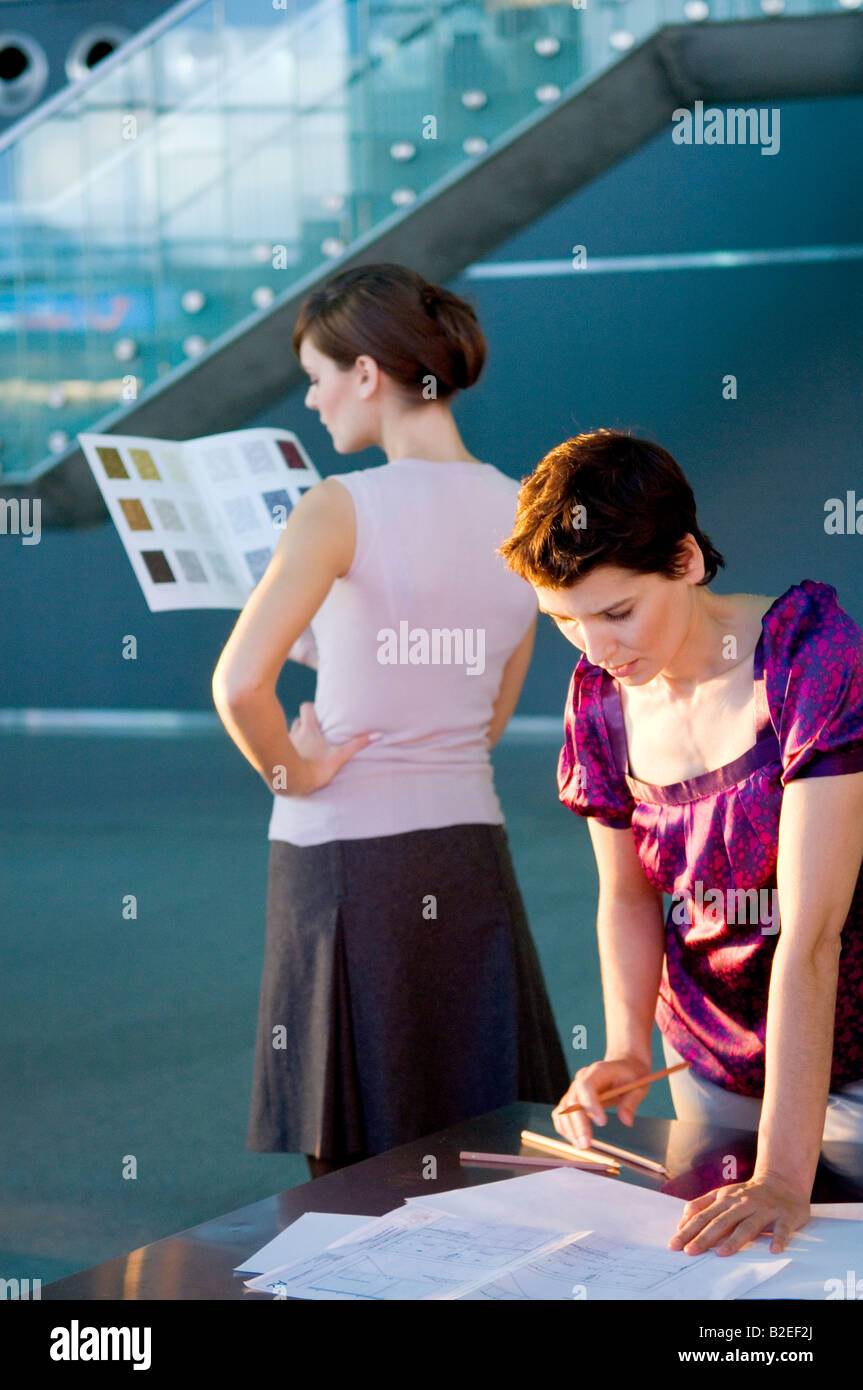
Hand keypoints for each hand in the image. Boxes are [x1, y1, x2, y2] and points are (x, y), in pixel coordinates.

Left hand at [288, 702, 379, 792]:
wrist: (291, 782)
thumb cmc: (315, 768)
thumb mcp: (339, 756)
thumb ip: (357, 745)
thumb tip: (377, 735)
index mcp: (308, 729)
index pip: (306, 707)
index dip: (312, 708)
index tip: (319, 714)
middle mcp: (295, 733)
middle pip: (297, 720)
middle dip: (304, 723)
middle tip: (314, 730)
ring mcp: (285, 744)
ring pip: (289, 733)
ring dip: (296, 736)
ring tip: (305, 745)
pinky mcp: (277, 755)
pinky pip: (283, 748)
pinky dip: (287, 749)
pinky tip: (293, 758)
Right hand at [552, 1055, 651, 1148]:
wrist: (623, 1067)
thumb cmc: (630, 1076)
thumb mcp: (638, 1086)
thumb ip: (631, 1102)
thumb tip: (626, 1121)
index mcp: (598, 1070)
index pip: (586, 1085)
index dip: (590, 1104)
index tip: (602, 1123)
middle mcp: (582, 1078)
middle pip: (572, 1100)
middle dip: (578, 1124)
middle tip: (586, 1144)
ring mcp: (575, 1089)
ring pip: (563, 1109)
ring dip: (570, 1129)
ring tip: (582, 1146)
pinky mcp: (572, 1100)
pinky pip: (561, 1114)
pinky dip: (565, 1128)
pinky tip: (575, 1140)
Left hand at [668, 1174, 809, 1255]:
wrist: (782, 1181)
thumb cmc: (748, 1194)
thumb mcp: (723, 1194)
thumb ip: (702, 1205)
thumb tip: (682, 1223)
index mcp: (726, 1199)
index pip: (703, 1217)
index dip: (688, 1230)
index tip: (675, 1245)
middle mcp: (743, 1204)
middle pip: (721, 1222)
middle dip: (704, 1237)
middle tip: (689, 1252)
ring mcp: (764, 1210)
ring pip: (748, 1226)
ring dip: (735, 1239)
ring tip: (722, 1253)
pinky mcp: (785, 1216)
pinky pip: (782, 1229)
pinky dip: (778, 1239)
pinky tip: (773, 1250)